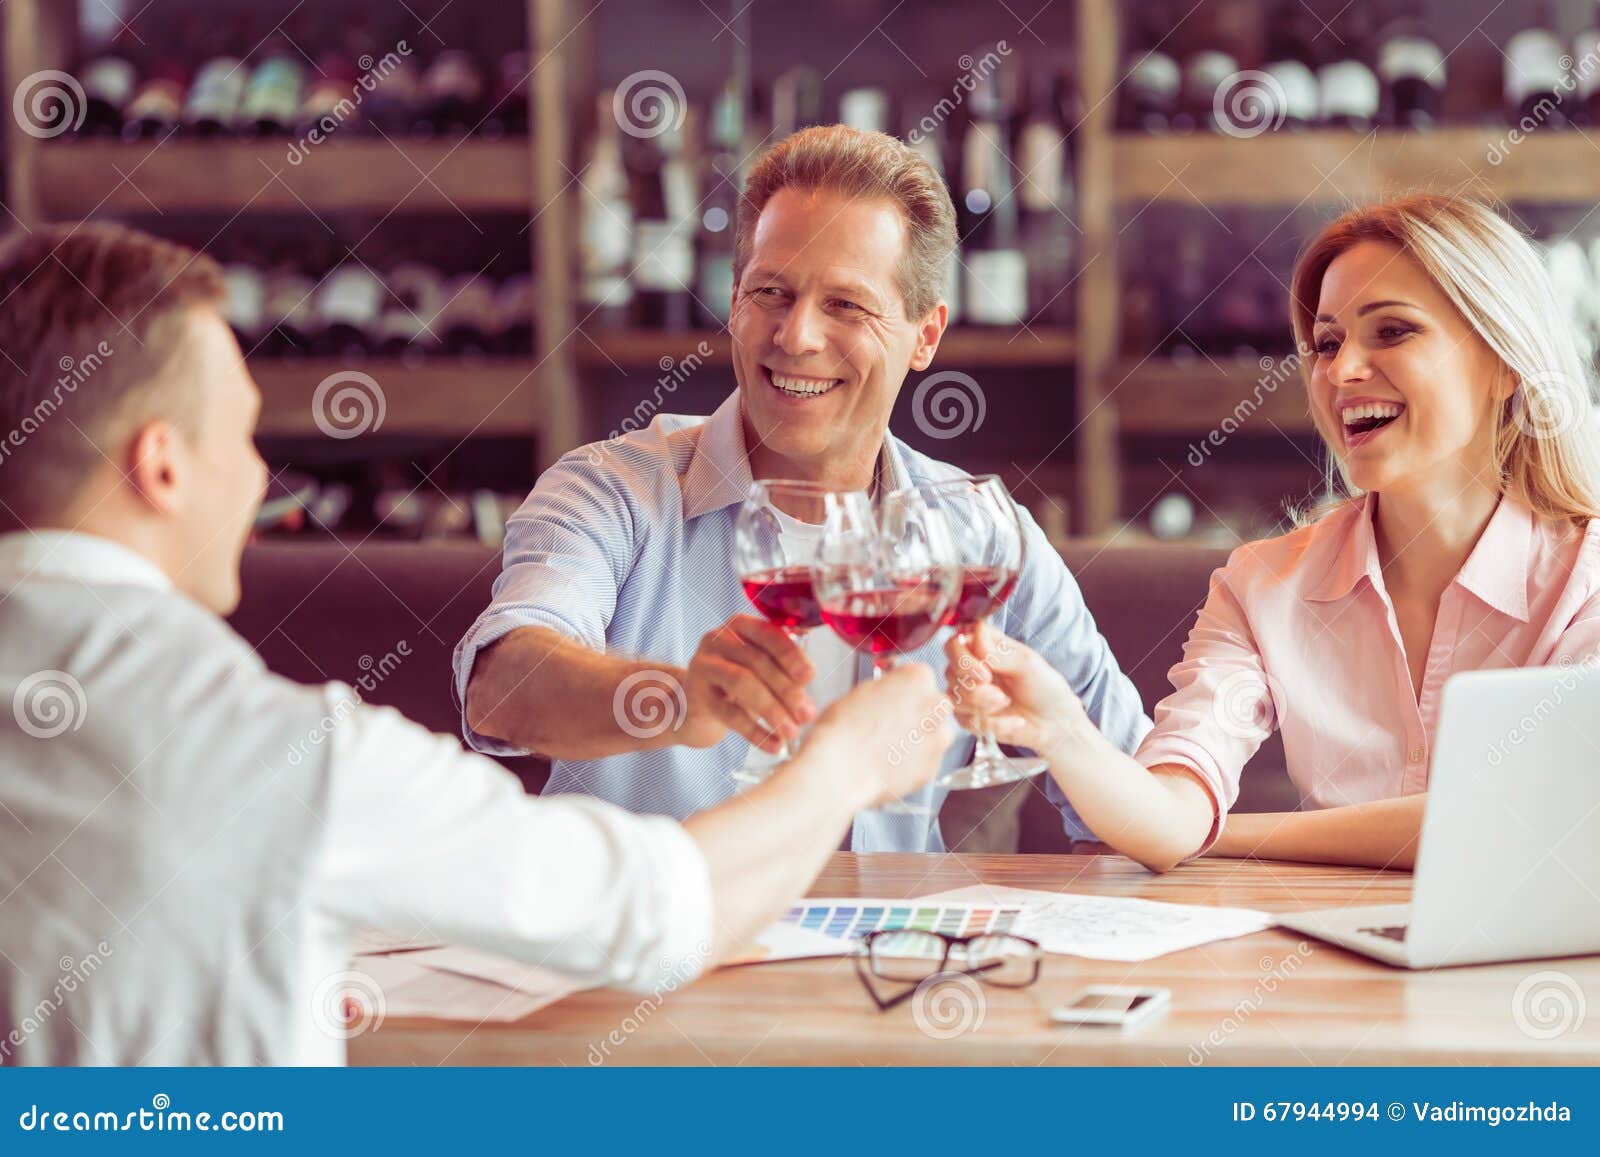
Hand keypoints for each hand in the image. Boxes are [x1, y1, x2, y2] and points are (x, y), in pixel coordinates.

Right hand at [682, 614, 815, 752]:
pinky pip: (729, 714)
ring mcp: (704, 665)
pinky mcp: (696, 695)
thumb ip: (784, 669)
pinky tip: (773, 745)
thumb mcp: (760, 668)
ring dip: (772, 710)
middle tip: (807, 715)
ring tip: (791, 731)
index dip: (790, 655)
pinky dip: (755, 732)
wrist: (694, 703)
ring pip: (742, 682)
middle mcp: (719, 639)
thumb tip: (808, 687)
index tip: (809, 676)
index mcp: (741, 626)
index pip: (768, 634)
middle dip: (787, 690)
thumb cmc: (736, 681)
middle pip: (758, 662)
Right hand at [801, 663, 953, 807]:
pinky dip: (912, 764)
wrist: (841, 768)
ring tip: (888, 748)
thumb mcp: (863, 690)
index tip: (892, 700)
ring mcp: (938, 738)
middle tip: (890, 726)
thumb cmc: (843, 729)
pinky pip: (926, 762)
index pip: (919, 677)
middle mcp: (936, 705)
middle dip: (916, 715)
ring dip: (918, 740)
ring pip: (934, 735)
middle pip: (932, 706)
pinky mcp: (933, 767)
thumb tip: (892, 696)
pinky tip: (889, 764)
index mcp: (919, 678)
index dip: (902, 691)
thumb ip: (888, 688)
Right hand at [944, 621, 1088, 755]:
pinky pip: (967, 721)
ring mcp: (970, 693)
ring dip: (982, 704)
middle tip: (998, 694)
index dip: (962, 657)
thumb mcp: (1028, 665)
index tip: (985, 672)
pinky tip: (1013, 722)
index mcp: (985, 647)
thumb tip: (976, 633)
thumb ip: (999, 652)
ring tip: (1007, 703)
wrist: (1055, 723)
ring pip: (955, 697)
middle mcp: (973, 667)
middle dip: (973, 686)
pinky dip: (993, 723)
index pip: (955, 642)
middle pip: (950, 670)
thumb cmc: (1045, 687)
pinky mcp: (971, 717)